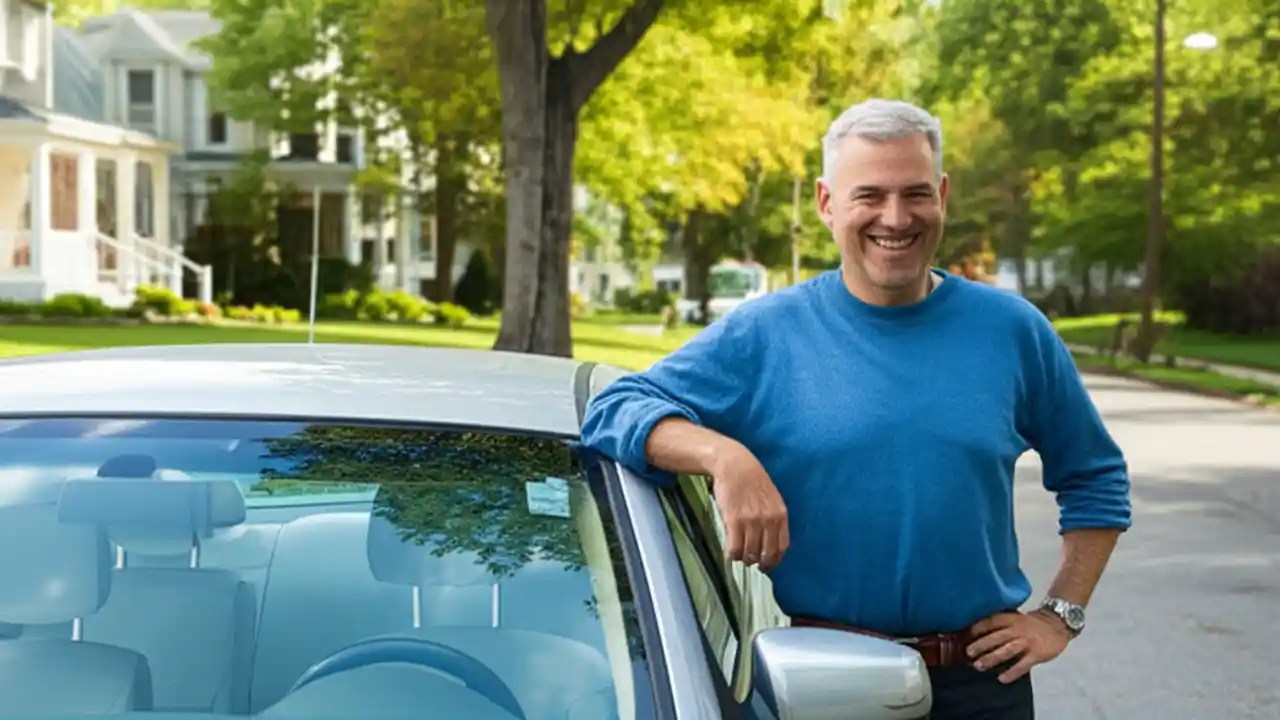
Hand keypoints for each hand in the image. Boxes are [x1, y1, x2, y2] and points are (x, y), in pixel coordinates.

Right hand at [707, 445, 788, 569]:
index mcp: (780, 515)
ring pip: (749, 553)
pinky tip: (730, 553)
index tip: (768, 564)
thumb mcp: (773, 498)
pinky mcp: (734, 521)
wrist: (735, 465)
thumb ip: (774, 518)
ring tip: (739, 555)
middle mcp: (768, 520)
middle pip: (766, 554)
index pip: (782, 547)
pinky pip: (734, 548)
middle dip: (759, 563)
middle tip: (752, 563)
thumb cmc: (752, 480)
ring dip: (744, 558)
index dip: (774, 560)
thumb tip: (770, 541)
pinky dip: (732, 555)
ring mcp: (751, 521)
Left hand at [965, 609, 1072, 683]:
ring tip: (979, 665)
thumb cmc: (1032, 624)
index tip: (965, 635)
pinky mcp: (1037, 654)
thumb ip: (1002, 625)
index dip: (978, 628)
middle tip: (968, 652)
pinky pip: (1023, 665)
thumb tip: (980, 635)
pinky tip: (1002, 678)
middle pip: (997, 637)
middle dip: (981, 645)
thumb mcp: (1016, 618)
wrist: (1058, 624)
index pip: (992, 621)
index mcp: (1011, 619)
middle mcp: (1018, 629)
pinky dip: (1012, 672)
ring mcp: (1027, 642)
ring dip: (992, 658)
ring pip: (1007, 650)